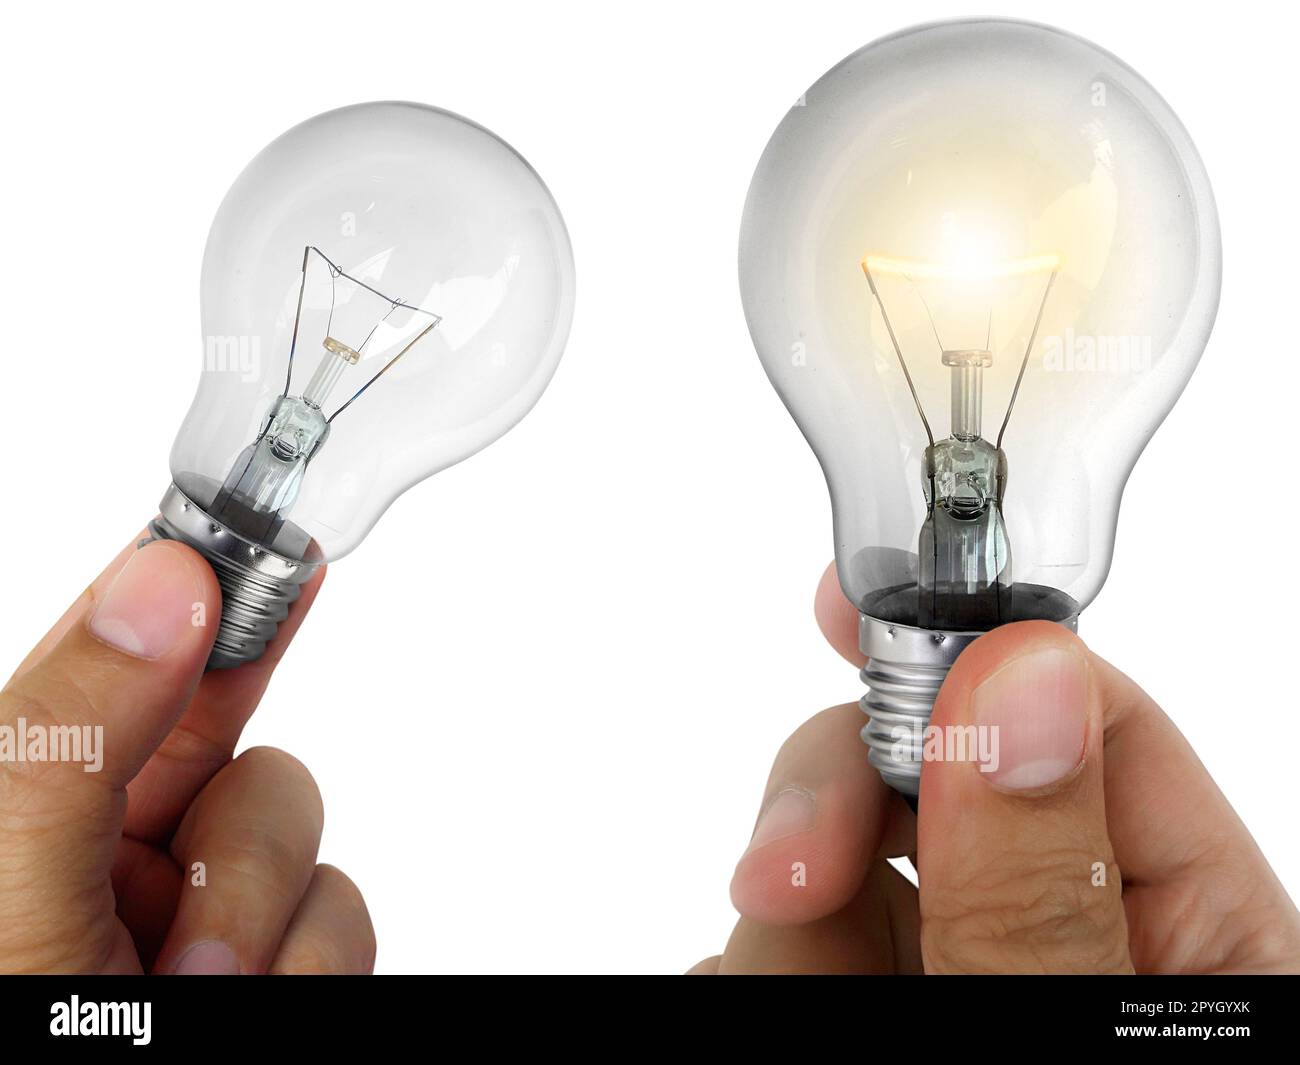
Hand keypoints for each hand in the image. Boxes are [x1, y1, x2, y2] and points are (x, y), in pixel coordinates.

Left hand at [0, 535, 373, 973]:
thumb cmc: (5, 1039)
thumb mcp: (13, 881)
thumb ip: (76, 729)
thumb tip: (163, 581)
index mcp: (30, 813)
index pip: (120, 667)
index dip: (188, 595)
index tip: (257, 529)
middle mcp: (119, 855)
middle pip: (234, 746)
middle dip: (236, 822)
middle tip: (220, 820)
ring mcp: (204, 912)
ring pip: (300, 831)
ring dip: (259, 910)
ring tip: (191, 985)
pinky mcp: (281, 960)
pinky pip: (342, 915)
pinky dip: (308, 964)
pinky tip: (251, 996)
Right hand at [691, 563, 1299, 973]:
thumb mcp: (1090, 1037)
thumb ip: (1044, 892)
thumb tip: (1021, 678)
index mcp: (1187, 923)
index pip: (1084, 714)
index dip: (964, 642)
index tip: (847, 604)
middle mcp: (1055, 921)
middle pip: (920, 767)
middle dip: (830, 802)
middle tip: (783, 876)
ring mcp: (940, 958)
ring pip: (824, 855)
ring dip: (783, 923)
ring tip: (800, 990)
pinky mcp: (850, 981)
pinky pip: (768, 934)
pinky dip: (755, 959)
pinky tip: (772, 990)